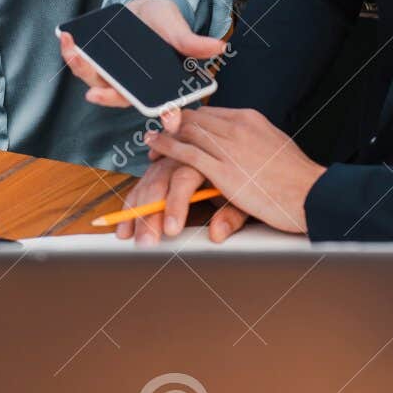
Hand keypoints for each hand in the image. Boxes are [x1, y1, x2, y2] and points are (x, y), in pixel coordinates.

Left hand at [57, 0, 225, 126]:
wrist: (143, 7)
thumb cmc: (163, 22)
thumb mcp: (177, 27)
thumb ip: (191, 41)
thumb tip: (219, 46)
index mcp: (159, 86)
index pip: (166, 107)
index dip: (168, 116)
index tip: (170, 121)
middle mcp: (135, 88)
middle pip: (123, 99)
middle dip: (109, 97)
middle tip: (96, 93)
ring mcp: (114, 78)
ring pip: (98, 83)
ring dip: (83, 70)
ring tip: (75, 52)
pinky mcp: (98, 65)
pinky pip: (84, 64)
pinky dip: (73, 53)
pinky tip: (68, 38)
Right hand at [114, 157, 251, 245]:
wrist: (267, 167)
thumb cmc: (259, 185)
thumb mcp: (249, 201)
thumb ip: (232, 216)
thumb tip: (216, 233)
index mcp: (211, 157)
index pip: (183, 179)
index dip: (175, 205)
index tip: (170, 230)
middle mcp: (190, 152)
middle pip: (160, 178)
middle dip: (148, 212)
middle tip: (144, 240)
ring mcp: (179, 157)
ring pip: (149, 177)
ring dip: (135, 206)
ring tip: (126, 233)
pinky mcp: (169, 164)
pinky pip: (149, 177)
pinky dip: (136, 196)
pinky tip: (128, 215)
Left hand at [145, 107, 324, 234]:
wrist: (311, 194)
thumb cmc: (297, 178)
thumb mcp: (274, 148)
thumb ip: (253, 144)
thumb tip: (242, 149)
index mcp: (250, 119)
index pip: (211, 113)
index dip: (191, 120)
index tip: (180, 126)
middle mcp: (237, 127)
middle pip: (195, 118)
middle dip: (173, 125)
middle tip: (159, 132)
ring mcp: (228, 146)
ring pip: (187, 131)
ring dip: (165, 135)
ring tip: (150, 140)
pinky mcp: (222, 168)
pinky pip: (186, 153)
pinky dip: (166, 147)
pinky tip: (154, 148)